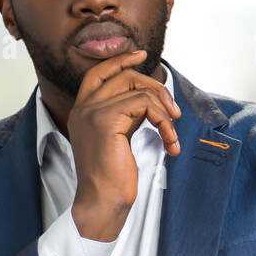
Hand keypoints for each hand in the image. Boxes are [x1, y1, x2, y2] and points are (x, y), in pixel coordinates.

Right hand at [66, 50, 180, 240]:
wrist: (102, 202)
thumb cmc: (111, 178)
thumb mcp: (117, 138)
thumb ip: (124, 115)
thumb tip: (148, 98)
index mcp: (81, 112)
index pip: (98, 73)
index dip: (120, 60)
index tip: (141, 54)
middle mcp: (83, 109)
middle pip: (123, 75)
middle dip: (154, 86)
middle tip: (174, 110)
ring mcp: (92, 113)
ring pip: (138, 89)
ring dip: (165, 109)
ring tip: (172, 132)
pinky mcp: (105, 121)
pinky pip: (144, 104)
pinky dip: (164, 121)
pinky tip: (169, 141)